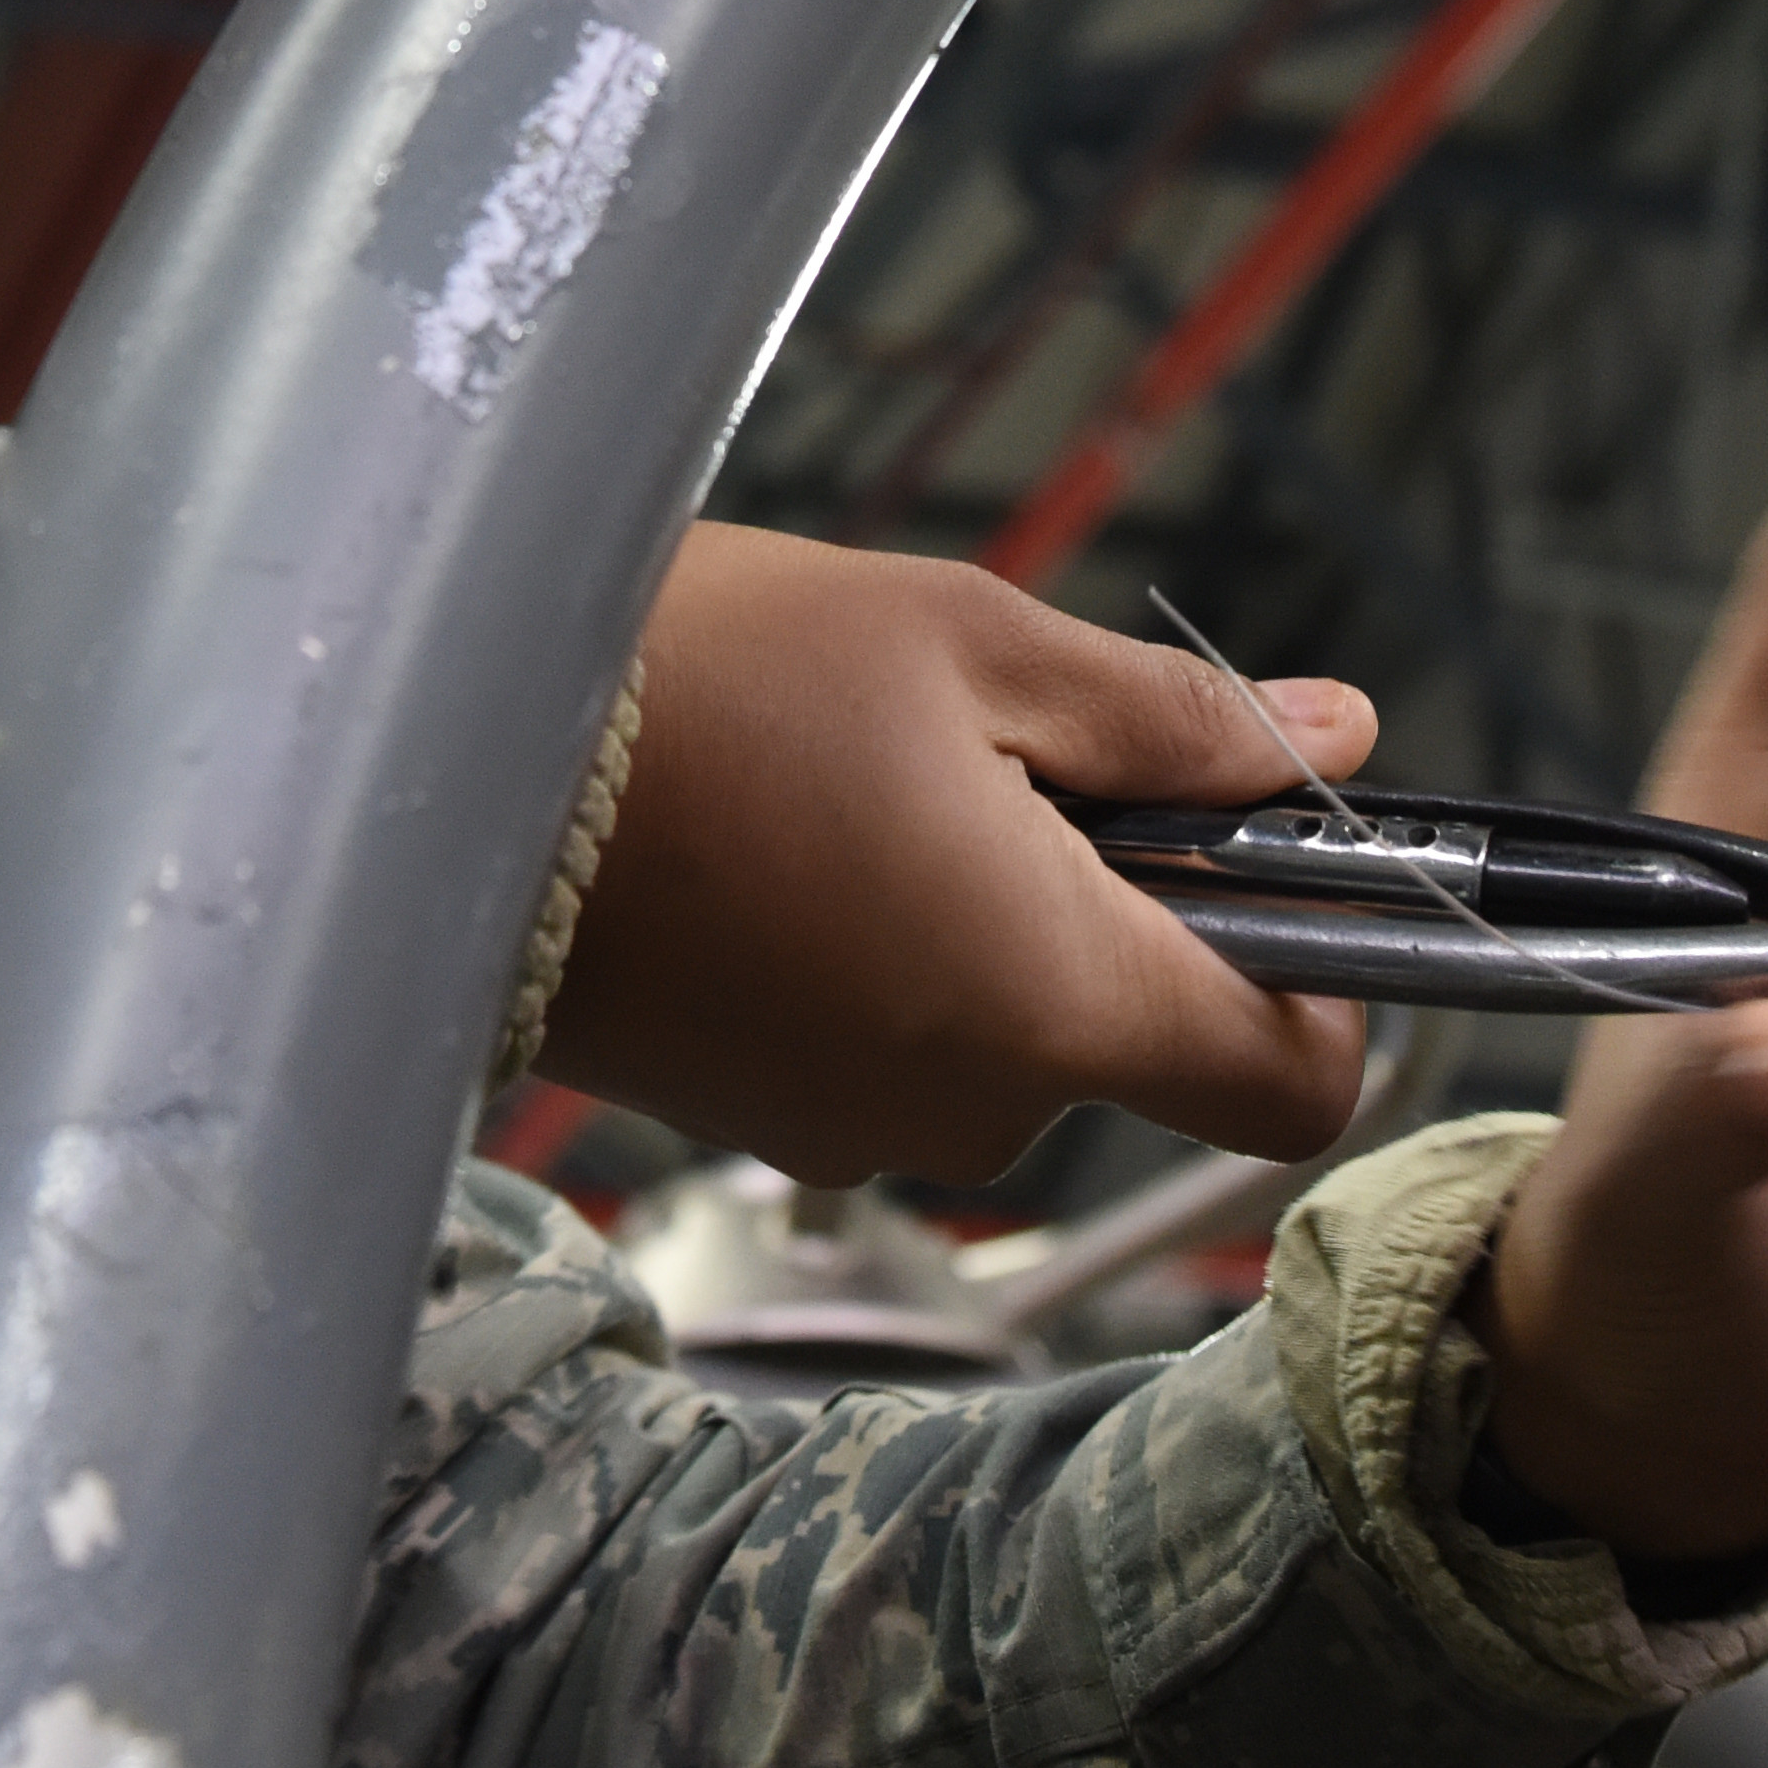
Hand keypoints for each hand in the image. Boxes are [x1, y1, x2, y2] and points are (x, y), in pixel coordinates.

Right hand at [535, 521, 1379, 1183]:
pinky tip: (784, 831)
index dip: (1327, 984)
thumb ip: (1173, 720)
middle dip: (1105, 898)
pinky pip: (883, 1039)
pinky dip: (876, 948)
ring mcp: (853, 1124)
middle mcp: (972, 1104)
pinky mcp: (759, 1111)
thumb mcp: (969, 644)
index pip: (1293, 1084)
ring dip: (979, 914)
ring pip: (1000, 1027)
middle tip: (999, 747)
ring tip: (858, 773)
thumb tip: (1331, 738)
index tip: (1278, 874)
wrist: (436, 769)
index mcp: (1057, 998)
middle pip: (1130, 1035)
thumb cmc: (709, 686)